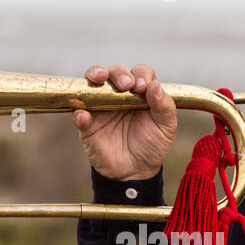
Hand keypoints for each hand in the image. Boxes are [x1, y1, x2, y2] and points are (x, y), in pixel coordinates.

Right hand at [73, 63, 176, 180]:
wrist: (135, 172)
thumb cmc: (152, 146)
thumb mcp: (166, 127)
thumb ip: (164, 105)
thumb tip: (154, 84)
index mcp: (140, 93)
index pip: (139, 72)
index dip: (140, 74)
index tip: (142, 87)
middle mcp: (120, 95)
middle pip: (114, 71)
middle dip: (118, 73)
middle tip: (125, 84)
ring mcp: (101, 107)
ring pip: (92, 82)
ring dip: (94, 75)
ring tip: (99, 79)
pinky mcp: (88, 124)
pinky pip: (79, 113)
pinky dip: (79, 112)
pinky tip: (85, 116)